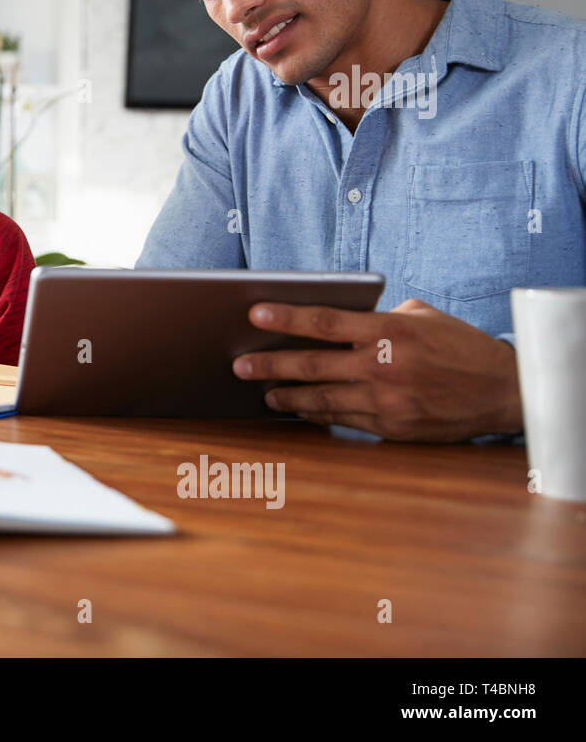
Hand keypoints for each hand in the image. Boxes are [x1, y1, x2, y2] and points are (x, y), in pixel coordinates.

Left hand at [231, 298, 522, 441]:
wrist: (503, 390)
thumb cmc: (458, 345)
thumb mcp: (421, 315)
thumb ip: (377, 316)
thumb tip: (333, 323)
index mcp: (389, 331)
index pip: (325, 322)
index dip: (286, 317)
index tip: (254, 313)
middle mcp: (383, 366)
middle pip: (312, 365)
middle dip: (269, 365)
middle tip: (239, 366)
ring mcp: (386, 401)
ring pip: (322, 399)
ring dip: (287, 396)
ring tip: (263, 392)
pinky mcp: (391, 427)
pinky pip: (343, 420)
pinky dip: (317, 415)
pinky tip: (298, 410)